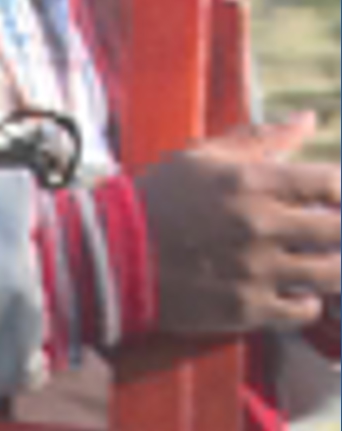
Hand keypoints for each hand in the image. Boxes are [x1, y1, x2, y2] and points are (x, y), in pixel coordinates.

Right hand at [135, 113, 340, 337]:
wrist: (111, 255)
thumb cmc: (158, 198)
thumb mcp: (204, 156)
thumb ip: (262, 138)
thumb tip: (309, 119)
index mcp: (251, 181)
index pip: (332, 183)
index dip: (339, 192)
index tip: (330, 199)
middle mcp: (259, 225)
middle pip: (339, 229)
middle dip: (339, 228)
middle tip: (327, 231)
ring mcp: (254, 270)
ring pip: (331, 273)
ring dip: (332, 266)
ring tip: (319, 262)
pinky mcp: (245, 309)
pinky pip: (304, 310)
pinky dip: (308, 302)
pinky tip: (296, 292)